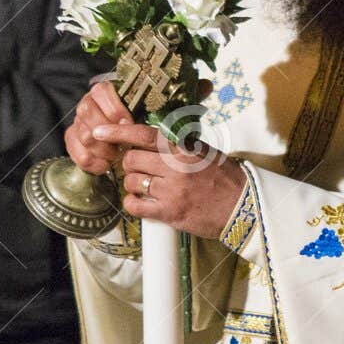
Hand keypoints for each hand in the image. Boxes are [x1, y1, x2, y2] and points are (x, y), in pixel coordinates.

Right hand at [63, 80, 134, 174]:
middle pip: (87, 112)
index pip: (101, 92)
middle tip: (122, 143)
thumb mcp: (139, 113)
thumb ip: (136, 114)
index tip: (128, 124)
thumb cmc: (134, 124)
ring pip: (84, 135)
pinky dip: (92, 163)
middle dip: (107, 132)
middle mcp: (87, 103)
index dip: (115, 109)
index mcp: (102, 91)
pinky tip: (104, 165)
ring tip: (115, 156)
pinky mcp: (72, 140)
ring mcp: (77, 122)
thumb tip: (132, 126)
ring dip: (102, 150)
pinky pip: (78, 152)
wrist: (123, 140)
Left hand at [95, 122, 246, 240]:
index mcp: (184, 149)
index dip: (118, 131)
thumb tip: (151, 138)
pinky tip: (141, 201)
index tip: (100, 130)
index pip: (144, 135)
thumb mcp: (204, 152)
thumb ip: (177, 145)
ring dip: (132, 184)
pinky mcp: (169, 213)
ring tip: (145, 185)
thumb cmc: (224, 178)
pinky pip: (136, 206)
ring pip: (131, 182)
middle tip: (137, 167)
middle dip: (129, 163)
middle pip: (131, 160)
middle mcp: (176, 168)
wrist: (243, 206)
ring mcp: (171, 192)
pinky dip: (133, 203)